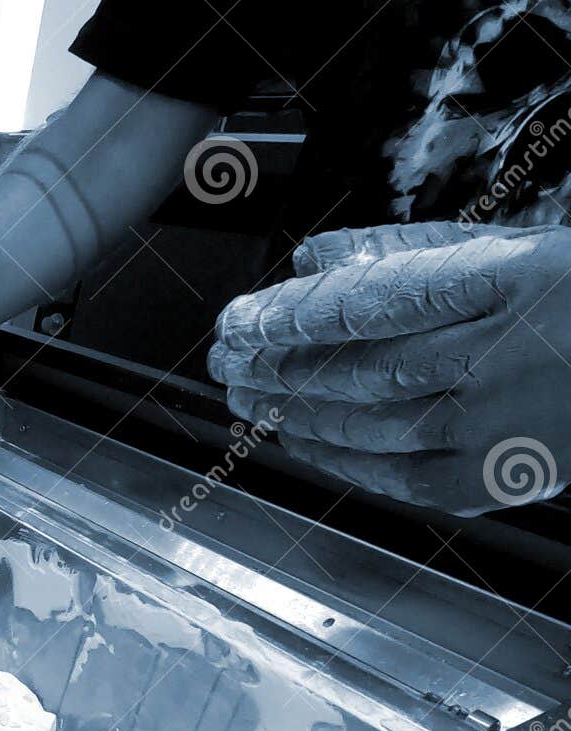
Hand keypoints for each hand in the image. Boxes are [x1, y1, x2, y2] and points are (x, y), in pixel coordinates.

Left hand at [209, 220, 570, 514]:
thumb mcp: (516, 245)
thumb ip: (412, 249)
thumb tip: (316, 258)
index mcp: (508, 278)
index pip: (366, 301)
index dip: (288, 317)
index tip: (236, 321)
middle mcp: (501, 352)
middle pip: (355, 366)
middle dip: (275, 368)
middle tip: (225, 364)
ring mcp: (502, 419)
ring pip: (370, 422)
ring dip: (296, 415)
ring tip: (248, 402)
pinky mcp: (504, 473)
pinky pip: (403, 475)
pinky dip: (345, 462)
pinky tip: (303, 448)